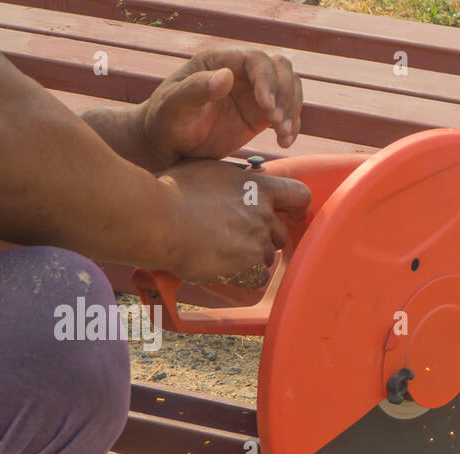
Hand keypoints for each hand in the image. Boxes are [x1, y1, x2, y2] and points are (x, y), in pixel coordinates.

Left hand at [139, 46, 302, 165]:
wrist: (170, 145)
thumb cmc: (166, 122)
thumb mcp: (174, 106)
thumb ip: (196, 89)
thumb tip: (226, 76)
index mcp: (219, 62)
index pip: (256, 59)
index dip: (267, 80)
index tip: (267, 107)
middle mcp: (240, 73)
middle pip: (280, 69)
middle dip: (286, 94)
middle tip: (276, 122)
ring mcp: (254, 93)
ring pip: (290, 88)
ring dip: (293, 110)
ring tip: (282, 134)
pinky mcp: (261, 115)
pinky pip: (288, 113)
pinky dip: (292, 127)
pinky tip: (284, 142)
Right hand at [157, 159, 310, 282]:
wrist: (160, 218)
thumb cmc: (173, 191)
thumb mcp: (207, 169)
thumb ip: (230, 179)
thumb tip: (232, 182)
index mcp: (257, 186)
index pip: (299, 195)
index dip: (298, 208)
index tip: (293, 215)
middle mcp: (263, 213)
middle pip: (280, 233)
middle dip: (263, 239)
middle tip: (237, 240)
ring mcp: (257, 240)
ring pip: (266, 257)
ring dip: (250, 258)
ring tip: (222, 253)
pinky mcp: (247, 265)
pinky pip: (255, 277)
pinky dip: (243, 277)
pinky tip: (223, 270)